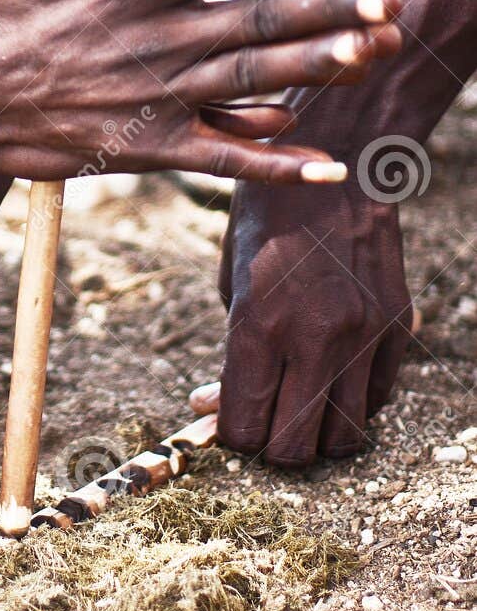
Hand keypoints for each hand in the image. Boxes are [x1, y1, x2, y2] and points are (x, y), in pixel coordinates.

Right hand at [0, 0, 403, 181]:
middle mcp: (148, 39)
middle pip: (258, 21)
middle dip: (330, 10)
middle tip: (390, 2)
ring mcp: (147, 97)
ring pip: (251, 84)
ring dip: (318, 69)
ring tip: (374, 54)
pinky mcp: (136, 146)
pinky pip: (218, 157)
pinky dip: (274, 160)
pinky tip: (325, 163)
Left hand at [218, 168, 415, 464]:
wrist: (340, 161)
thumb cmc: (269, 217)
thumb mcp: (231, 280)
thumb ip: (231, 352)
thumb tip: (214, 409)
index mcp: (260, 323)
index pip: (244, 427)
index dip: (230, 434)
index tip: (225, 418)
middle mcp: (315, 336)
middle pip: (293, 448)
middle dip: (269, 446)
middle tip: (261, 422)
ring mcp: (362, 335)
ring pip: (342, 438)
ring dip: (314, 435)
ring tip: (297, 408)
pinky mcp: (396, 329)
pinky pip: (375, 400)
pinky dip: (350, 404)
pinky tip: (329, 377)